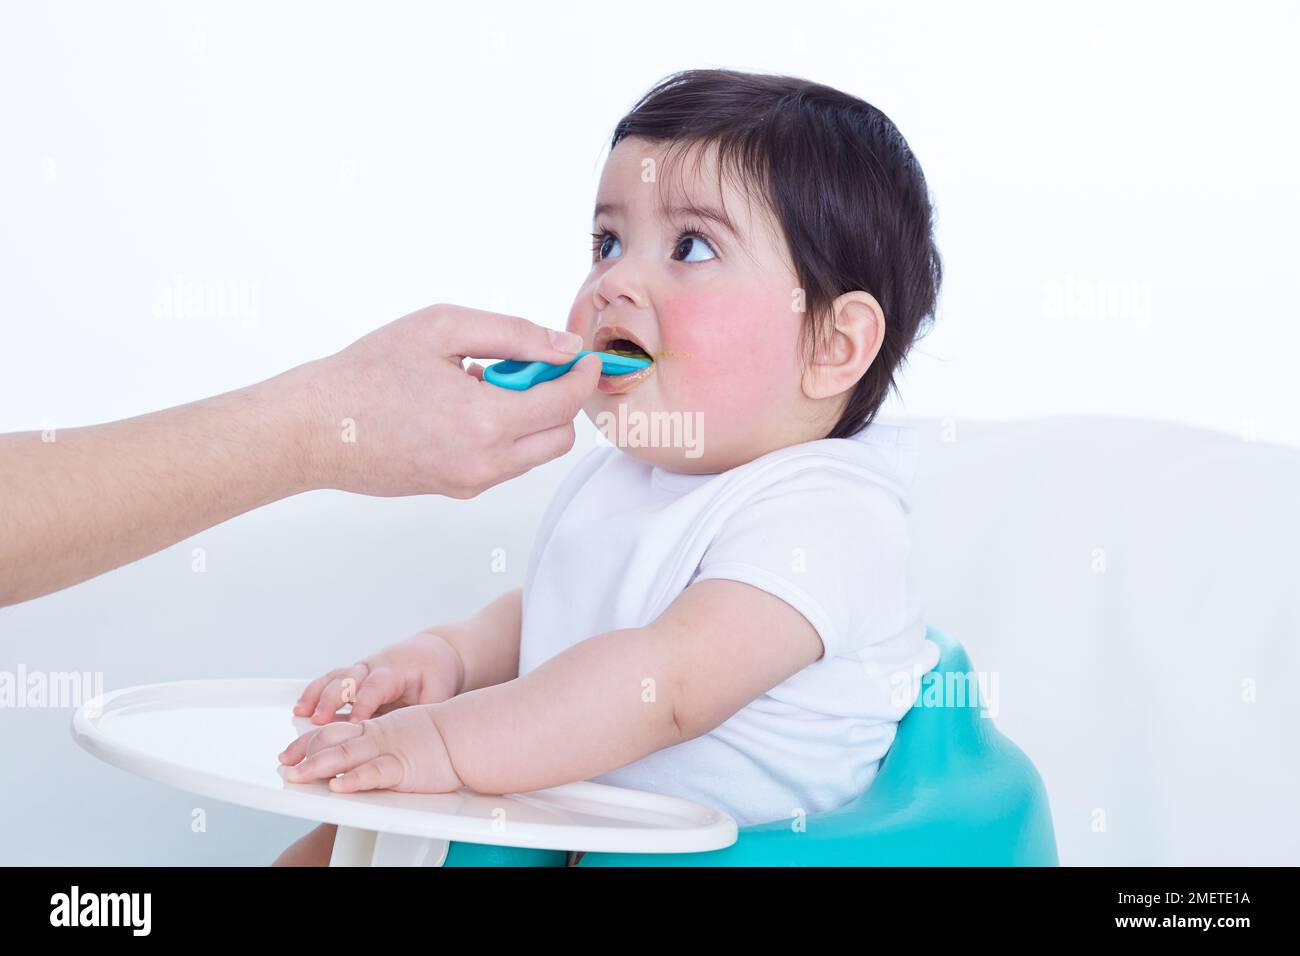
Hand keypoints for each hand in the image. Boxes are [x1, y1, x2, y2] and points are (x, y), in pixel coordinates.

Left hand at [278, 705, 463, 793]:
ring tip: (298, 775)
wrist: (464, 734)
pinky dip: (355, 779)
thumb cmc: (438, 736)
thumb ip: (378, 740)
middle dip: (304, 754)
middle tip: (284, 765)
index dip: (307, 741)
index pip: (333, 731)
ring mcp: (387, 751)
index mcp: (374, 728)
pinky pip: (375, 773)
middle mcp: (375, 736)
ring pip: (347, 755)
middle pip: (332, 741)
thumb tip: (356, 753)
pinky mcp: (402, 767)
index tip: (289, 753)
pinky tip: (339, 785)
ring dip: (319, 766)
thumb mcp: (400, 731)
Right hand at [282, 303, 602, 497]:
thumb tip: (563, 348)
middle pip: (560, 437)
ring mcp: (470, 483)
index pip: (564, 402)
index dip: (582, 376)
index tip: (584, 357)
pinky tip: (463, 407)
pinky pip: (503, 465)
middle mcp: (485, 463)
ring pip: (534, 454)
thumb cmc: (369, 372)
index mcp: (486, 421)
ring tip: (483, 384)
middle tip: (525, 367)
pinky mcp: (455, 491)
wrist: (315, 427)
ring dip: (530, 419)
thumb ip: (514, 335)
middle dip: (558, 400)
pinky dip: (503, 436)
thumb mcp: (444, 328)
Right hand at [293, 631, 464, 723]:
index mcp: (395, 670)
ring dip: (316, 695)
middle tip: (318, 720)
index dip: (363, 705)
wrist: (435, 652)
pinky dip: (314, 693)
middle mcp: (374, 666)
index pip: (376, 687)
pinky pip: (331, 681)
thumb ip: (421, 714)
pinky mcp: (355, 675)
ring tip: (300, 713)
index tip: (353, 723)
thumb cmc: (437, 674)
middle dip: (331, 700)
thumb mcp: (437, 694)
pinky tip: (301, 708)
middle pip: (348, 679)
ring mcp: (362, 669)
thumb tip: (409, 737)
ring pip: (334, 678)